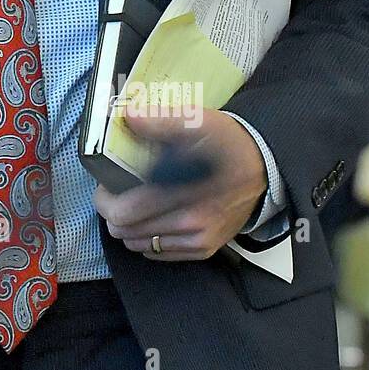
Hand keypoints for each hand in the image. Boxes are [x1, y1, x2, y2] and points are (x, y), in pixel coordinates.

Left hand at [92, 104, 267, 259]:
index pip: (122, 212)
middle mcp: (190, 222)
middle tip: (118, 192)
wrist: (263, 166)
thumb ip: (160, 120)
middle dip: (113, 211)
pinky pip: (158, 254)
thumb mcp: (197, 121)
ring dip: (129, 227)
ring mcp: (199, 239)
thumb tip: (128, 115)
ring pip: (139, 245)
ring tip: (135, 203)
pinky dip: (148, 239)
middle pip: (125, 231)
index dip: (105, 197)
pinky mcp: (205, 249)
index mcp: (182, 192)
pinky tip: (154, 218)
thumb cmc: (225, 142)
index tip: (108, 181)